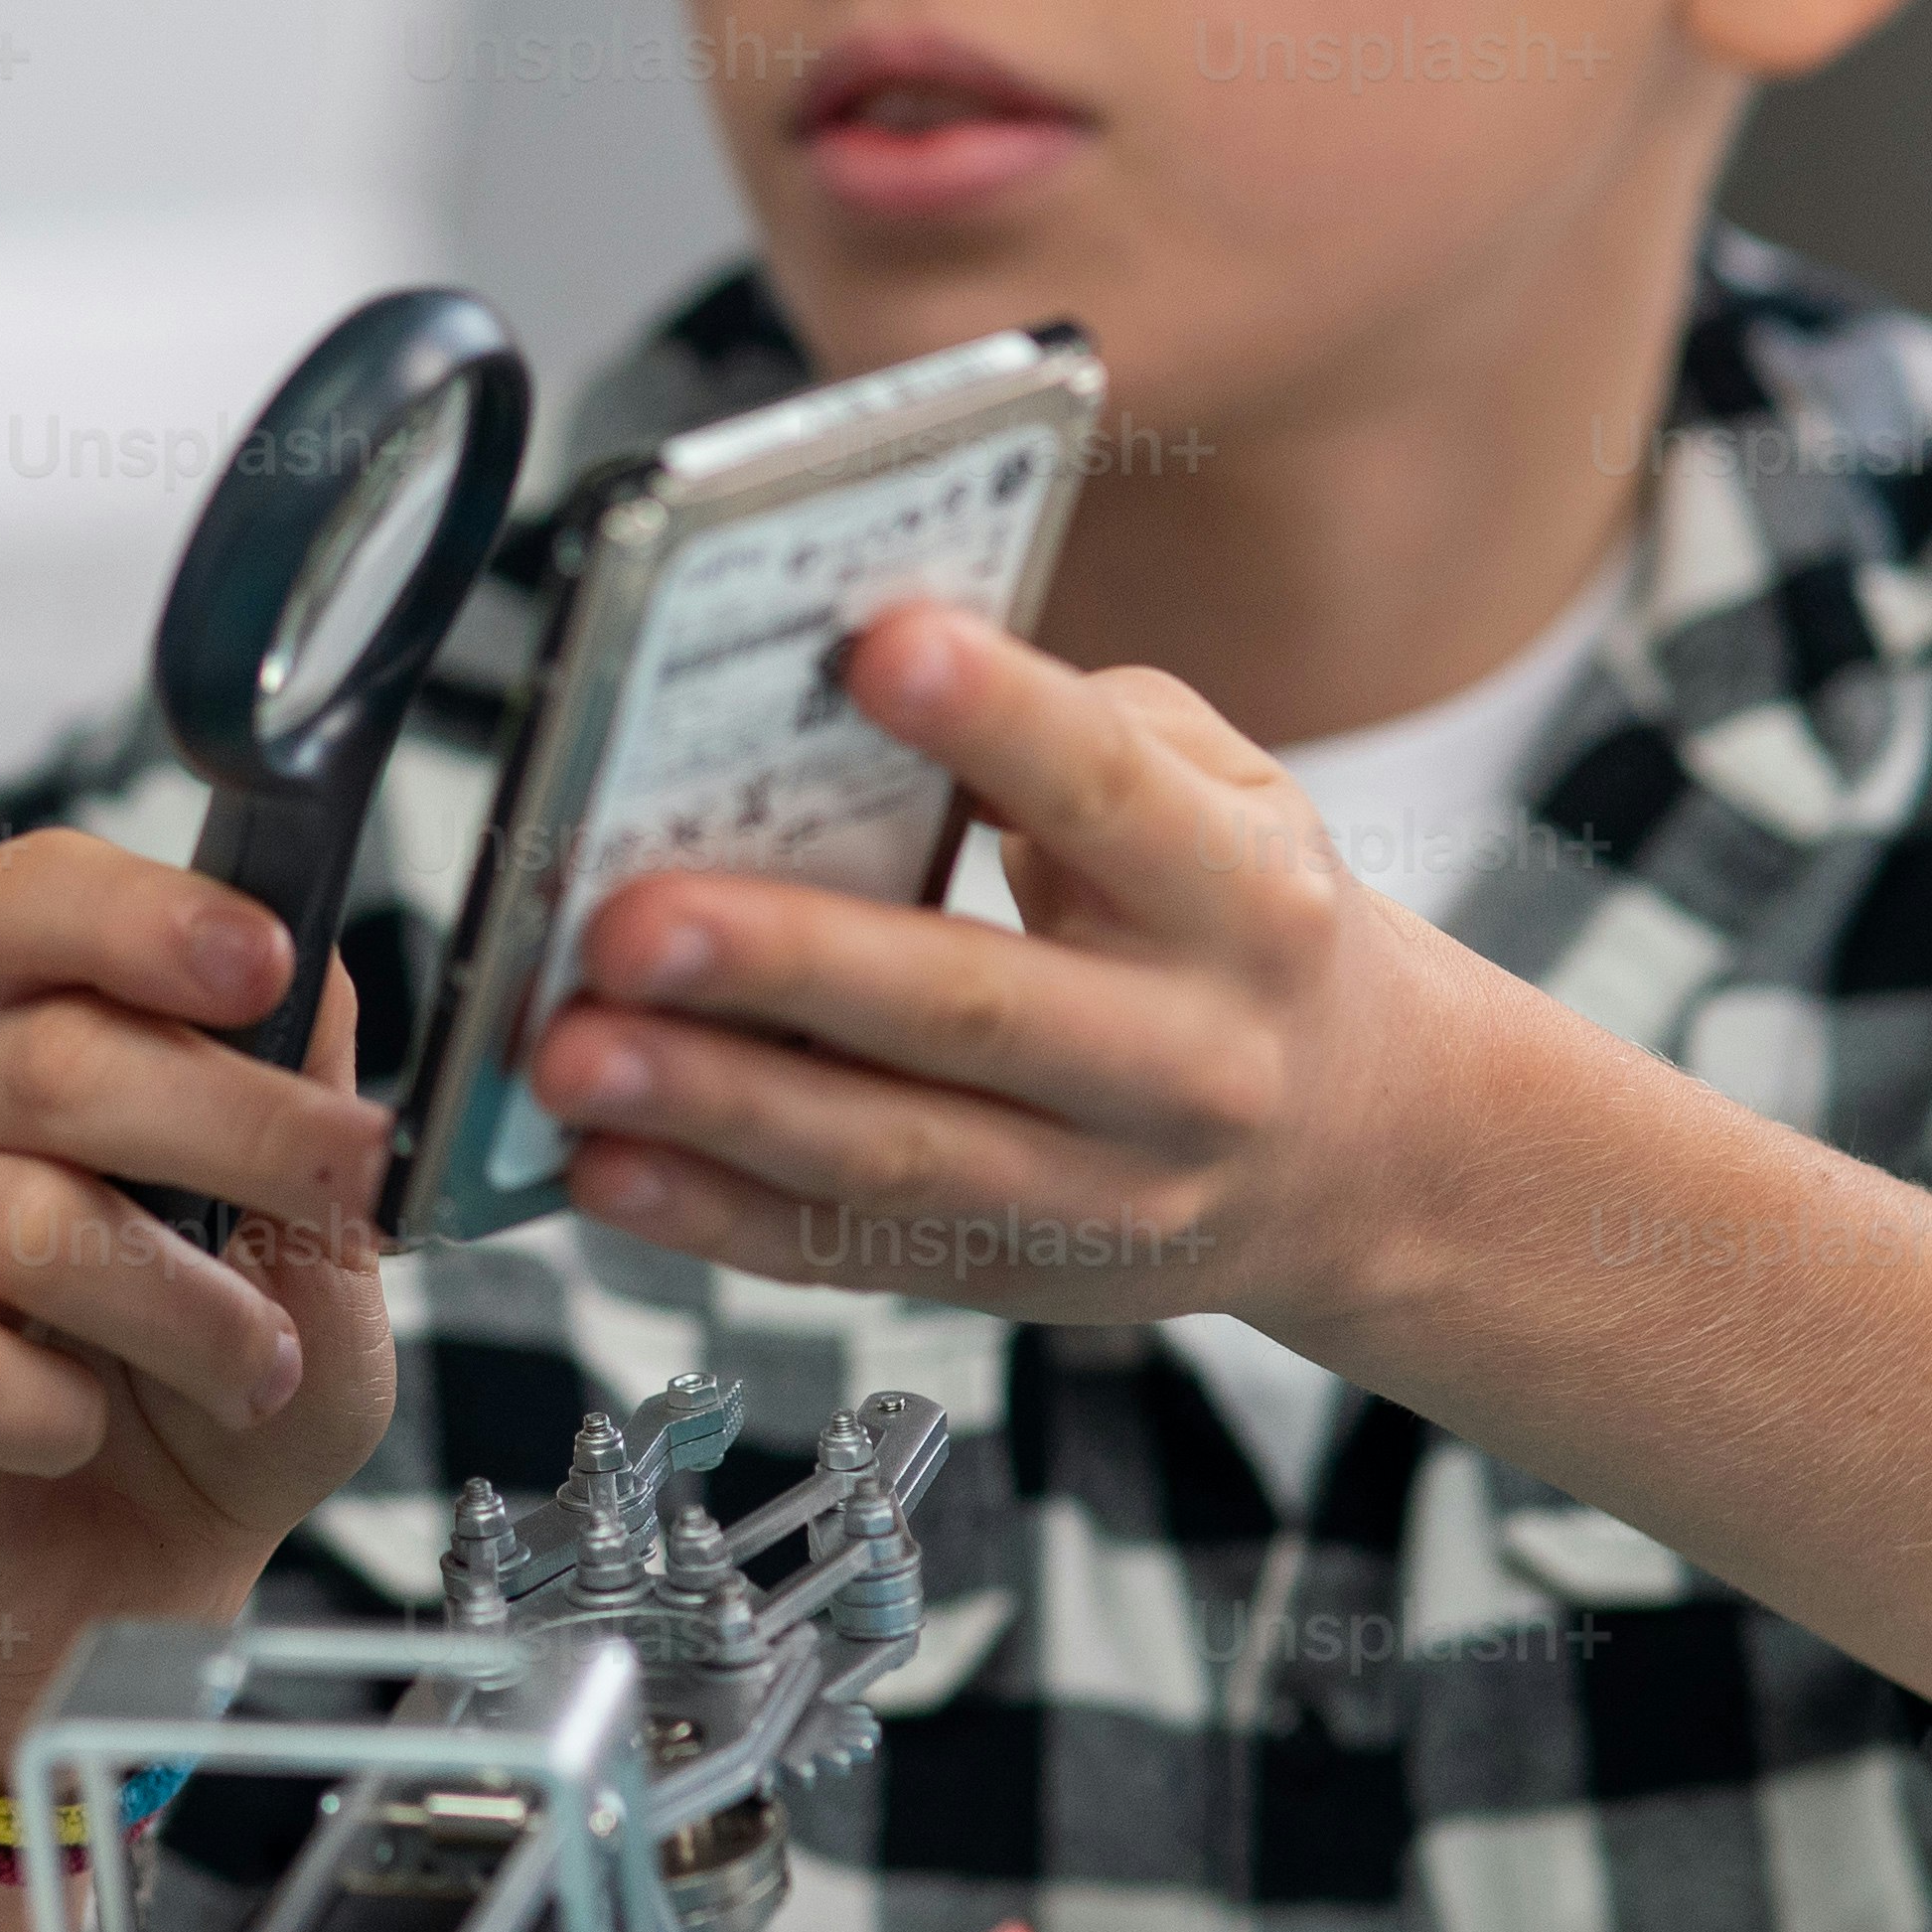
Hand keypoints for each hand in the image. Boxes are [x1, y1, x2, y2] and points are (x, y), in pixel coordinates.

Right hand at [0, 829, 399, 1778]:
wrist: (129, 1597)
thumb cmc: (214, 1417)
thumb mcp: (328, 1279)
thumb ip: (321, 1135)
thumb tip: (329, 983)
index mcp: (50, 1047)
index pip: (40, 902)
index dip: (144, 914)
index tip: (265, 963)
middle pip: (50, 1058)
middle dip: (233, 1121)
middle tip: (341, 1189)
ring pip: (12, 1215)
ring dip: (176, 1303)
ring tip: (256, 1371)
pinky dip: (37, 1405)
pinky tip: (77, 1432)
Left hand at [519, 602, 1467, 1345]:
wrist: (1363, 1146)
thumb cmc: (1236, 919)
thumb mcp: (1223, 796)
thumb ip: (1069, 736)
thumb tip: (846, 698)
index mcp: (1242, 896)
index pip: (1112, 794)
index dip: (1000, 722)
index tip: (875, 650)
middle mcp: (1186, 1056)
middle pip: (973, 1009)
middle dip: (788, 961)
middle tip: (628, 918)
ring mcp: (1107, 1191)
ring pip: (895, 1158)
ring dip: (716, 1107)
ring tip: (568, 1052)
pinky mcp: (1021, 1281)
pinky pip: (852, 1254)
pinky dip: (713, 1218)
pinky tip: (600, 1167)